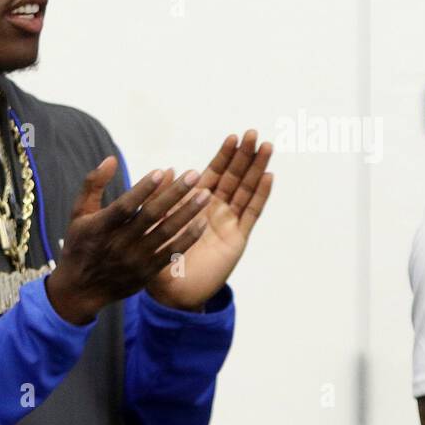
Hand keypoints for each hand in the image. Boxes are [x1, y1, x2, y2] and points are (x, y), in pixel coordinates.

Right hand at [46, 158, 211, 324]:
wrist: (82, 289)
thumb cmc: (81, 243)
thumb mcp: (79, 213)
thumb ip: (93, 184)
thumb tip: (112, 159)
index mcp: (100, 227)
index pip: (125, 206)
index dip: (143, 189)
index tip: (162, 171)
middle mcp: (119, 244)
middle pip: (151, 216)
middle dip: (175, 193)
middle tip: (195, 174)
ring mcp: (135, 260)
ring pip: (166, 233)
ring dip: (188, 212)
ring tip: (206, 194)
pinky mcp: (147, 272)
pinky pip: (172, 253)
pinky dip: (188, 238)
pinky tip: (202, 222)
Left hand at [145, 129, 273, 310]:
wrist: (172, 290)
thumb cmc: (160, 256)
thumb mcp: (156, 223)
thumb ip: (162, 197)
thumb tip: (170, 168)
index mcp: (196, 202)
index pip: (214, 173)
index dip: (224, 155)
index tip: (233, 137)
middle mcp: (216, 209)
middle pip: (235, 177)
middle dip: (244, 156)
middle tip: (253, 134)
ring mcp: (229, 223)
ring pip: (247, 190)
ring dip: (256, 169)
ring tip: (266, 147)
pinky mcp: (237, 238)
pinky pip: (251, 213)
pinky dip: (261, 195)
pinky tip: (268, 177)